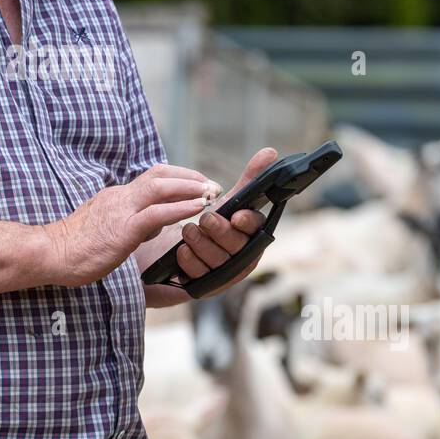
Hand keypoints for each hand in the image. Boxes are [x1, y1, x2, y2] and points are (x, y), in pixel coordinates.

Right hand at [45, 164, 219, 287]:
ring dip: (190, 187)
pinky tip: (198, 208)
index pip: (151, 178)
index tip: (196, 184)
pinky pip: (157, 213)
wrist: (49, 253)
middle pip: (159, 174)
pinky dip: (180, 207)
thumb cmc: (74, 247)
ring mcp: (121, 210)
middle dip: (189, 177)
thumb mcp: (105, 228)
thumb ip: (128, 222)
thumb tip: (151, 225)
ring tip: (211, 191)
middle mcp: (120, 197)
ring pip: (160, 187)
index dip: (177, 178)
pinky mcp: (123, 229)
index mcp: (115, 197)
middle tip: (212, 184)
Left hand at [170, 147, 278, 294]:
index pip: (257, 228)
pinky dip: (190, 262)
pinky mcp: (204, 286)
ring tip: (187, 231)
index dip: (248, 222)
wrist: (169, 250)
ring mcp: (223, 273)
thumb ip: (248, 180)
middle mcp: (240, 255)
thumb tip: (270, 151)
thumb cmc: (207, 224)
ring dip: (203, 245)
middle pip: (237, 246)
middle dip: (221, 232)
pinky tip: (181, 251)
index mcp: (250, 234)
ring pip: (218, 261)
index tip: (236, 215)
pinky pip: (200, 277)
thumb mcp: (224, 200)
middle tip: (205, 218)